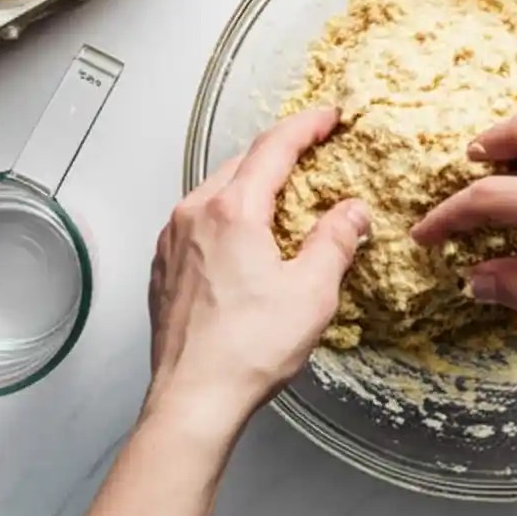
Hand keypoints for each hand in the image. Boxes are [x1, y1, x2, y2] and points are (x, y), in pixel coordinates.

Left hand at [145, 108, 369, 423]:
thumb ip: (334, 241)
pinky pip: (198, 224)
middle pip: (241, 164)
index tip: (328, 116)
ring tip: (283, 197)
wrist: (192, 399)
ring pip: (216, 193)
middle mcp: (193, 216)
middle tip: (312, 151)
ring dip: (251, 186)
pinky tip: (248, 241)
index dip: (305, 126)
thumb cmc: (247, 350)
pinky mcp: (164, 269)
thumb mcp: (312, 291)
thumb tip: (352, 213)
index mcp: (232, 212)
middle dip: (279, 153)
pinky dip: (228, 218)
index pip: (273, 148)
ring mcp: (172, 242)